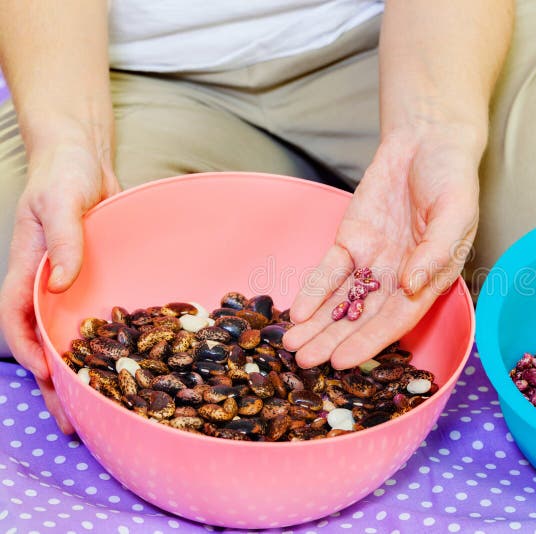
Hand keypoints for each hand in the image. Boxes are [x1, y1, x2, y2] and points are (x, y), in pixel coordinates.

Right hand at [0, 128, 117, 433]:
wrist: (83, 160)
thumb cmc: (64, 174)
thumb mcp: (60, 199)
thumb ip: (62, 237)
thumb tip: (61, 282)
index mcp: (26, 270)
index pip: (16, 319)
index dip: (28, 351)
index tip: (48, 377)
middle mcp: (45, 285)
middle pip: (42, 343)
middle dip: (53, 383)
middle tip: (71, 423)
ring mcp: (70, 286)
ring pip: (69, 338)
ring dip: (80, 374)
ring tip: (96, 412)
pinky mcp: (94, 281)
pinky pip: (96, 318)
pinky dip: (105, 345)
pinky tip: (124, 367)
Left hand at [283, 123, 482, 368]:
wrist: (427, 141)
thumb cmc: (452, 178)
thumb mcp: (455, 211)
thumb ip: (436, 251)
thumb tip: (413, 285)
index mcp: (430, 279)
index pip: (397, 319)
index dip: (369, 342)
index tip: (342, 362)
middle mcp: (399, 278)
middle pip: (363, 317)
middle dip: (333, 341)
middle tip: (303, 362)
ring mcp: (373, 261)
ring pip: (341, 301)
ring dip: (317, 325)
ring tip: (291, 346)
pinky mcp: (351, 241)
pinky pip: (329, 271)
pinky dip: (313, 291)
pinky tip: (297, 311)